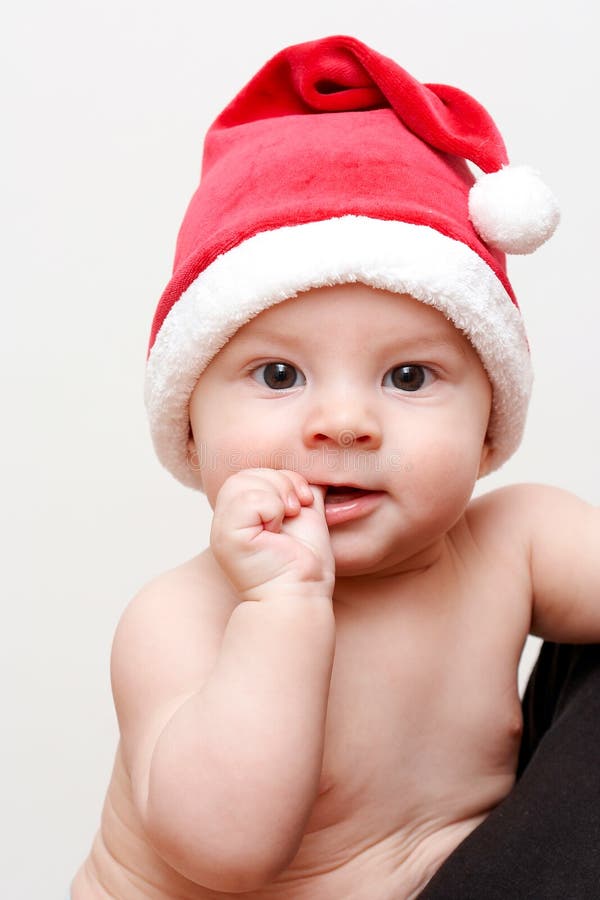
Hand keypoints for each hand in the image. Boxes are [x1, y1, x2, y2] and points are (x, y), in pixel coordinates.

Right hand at [210, 468, 334, 602]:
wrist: (302, 593)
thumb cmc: (304, 562)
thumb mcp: (304, 512)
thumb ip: (299, 487)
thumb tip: (315, 463)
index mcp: (240, 515)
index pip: (252, 473)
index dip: (283, 478)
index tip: (303, 501)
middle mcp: (225, 520)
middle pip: (245, 473)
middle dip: (281, 482)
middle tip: (295, 510)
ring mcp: (221, 528)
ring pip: (244, 482)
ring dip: (277, 495)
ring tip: (286, 519)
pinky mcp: (227, 536)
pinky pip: (249, 499)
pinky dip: (272, 509)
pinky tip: (276, 532)